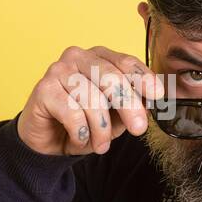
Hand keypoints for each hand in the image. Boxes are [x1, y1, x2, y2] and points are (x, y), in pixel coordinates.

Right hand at [16, 46, 163, 156]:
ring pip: (92, 99)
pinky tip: (79, 139)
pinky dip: (81, 132)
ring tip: (101, 144)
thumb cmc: (83, 122)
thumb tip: (152, 102)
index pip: (125, 62)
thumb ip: (131, 105)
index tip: (157, 95)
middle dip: (128, 106)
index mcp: (98, 57)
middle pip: (111, 78)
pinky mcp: (43, 89)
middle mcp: (77, 57)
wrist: (47, 140)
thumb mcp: (114, 116)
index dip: (142, 78)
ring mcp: (58, 70)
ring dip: (101, 129)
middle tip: (138, 129)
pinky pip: (72, 112)